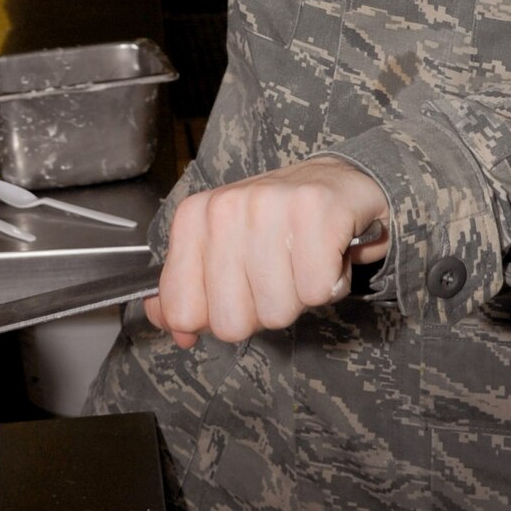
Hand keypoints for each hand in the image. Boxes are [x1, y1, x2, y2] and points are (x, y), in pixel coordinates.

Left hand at [147, 158, 390, 347]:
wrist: (335, 179)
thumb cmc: (276, 221)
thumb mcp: (220, 250)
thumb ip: (189, 290)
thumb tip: (176, 330)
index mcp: (193, 218)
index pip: (181, 310)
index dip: (216, 317)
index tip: (237, 293)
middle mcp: (225, 207)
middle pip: (230, 322)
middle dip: (260, 312)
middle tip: (276, 277)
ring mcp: (270, 206)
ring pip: (277, 311)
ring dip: (298, 298)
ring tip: (302, 262)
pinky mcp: (317, 211)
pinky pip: (317, 292)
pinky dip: (330, 285)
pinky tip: (326, 256)